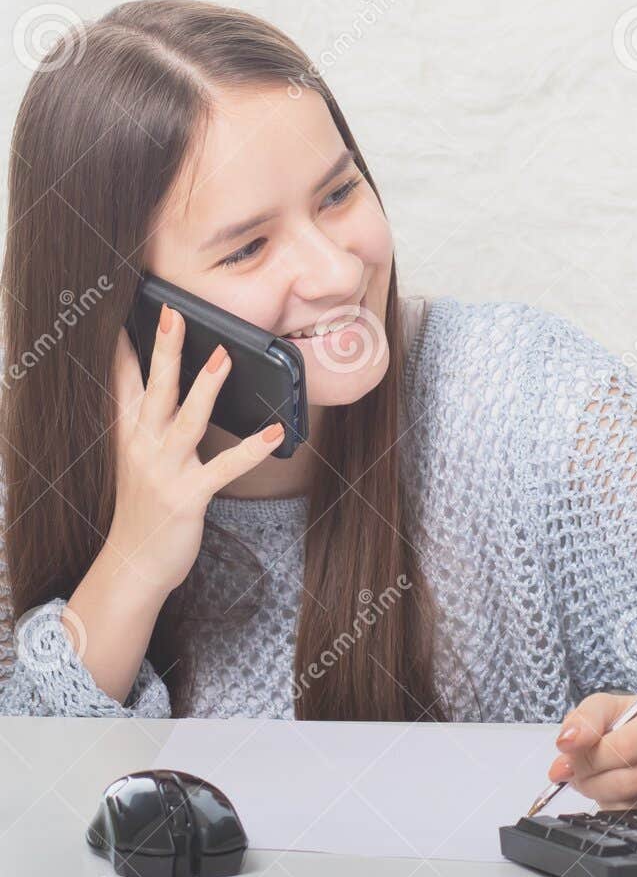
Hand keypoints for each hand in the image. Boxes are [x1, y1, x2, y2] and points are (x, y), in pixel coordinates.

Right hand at [107, 304, 284, 595]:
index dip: (126, 349)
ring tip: (223, 356)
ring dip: (206, 388)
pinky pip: (225, 468)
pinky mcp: (188, 496)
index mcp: (131, 437)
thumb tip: (168, 393)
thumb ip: (151, 426)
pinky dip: (251, 449)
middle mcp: (142, 448)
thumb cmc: (146, 508)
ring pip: (186, 420)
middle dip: (164, 351)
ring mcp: (163, 472)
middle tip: (174, 315)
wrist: (134, 563)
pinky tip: (273, 431)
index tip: (129, 313)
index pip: (123, 384)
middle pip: (155, 390)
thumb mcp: (140, 461)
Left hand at [549, 690, 636, 808]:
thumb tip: (567, 744)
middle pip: (629, 781)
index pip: (624, 748)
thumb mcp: (613, 706)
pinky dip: (621, 808)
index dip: (588, 758)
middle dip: (590, 780)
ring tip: (598, 777)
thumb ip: (585, 719)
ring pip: (634, 804)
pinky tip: (620, 790)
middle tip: (576, 774)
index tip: (569, 756)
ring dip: (603, 796)